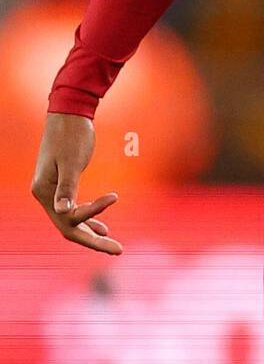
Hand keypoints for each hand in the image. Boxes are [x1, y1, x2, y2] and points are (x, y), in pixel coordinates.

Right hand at [31, 112, 122, 254]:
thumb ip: (68, 187)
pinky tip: (102, 227)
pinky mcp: (62, 185)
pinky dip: (89, 219)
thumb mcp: (72, 161)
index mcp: (44, 191)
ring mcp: (52, 192)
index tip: (115, 196)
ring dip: (92, 233)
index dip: (93, 214)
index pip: (69, 218)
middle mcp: (45, 195)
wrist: (69, 113)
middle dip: (94, 241)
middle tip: (119, 250)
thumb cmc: (72, 134)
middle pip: (69, 228)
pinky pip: (73, 211)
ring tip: (113, 245)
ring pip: (72, 222)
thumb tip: (63, 212)